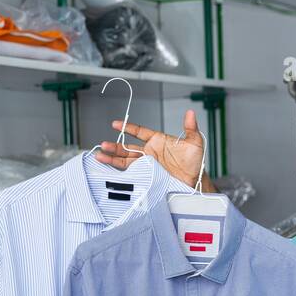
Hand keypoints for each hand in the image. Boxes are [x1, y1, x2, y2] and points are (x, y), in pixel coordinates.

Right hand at [94, 108, 215, 191]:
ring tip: (100, 156)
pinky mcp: (147, 177)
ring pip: (126, 161)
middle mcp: (150, 152)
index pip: (140, 132)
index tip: (115, 124)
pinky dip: (120, 173)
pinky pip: (131, 174)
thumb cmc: (194, 163)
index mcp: (158, 141)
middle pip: (128, 148)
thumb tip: (191, 112)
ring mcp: (147, 165)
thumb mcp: (194, 143)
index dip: (128, 128)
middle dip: (115, 147)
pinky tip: (109, 171)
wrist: (194, 182)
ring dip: (113, 159)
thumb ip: (190, 128)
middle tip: (103, 145)